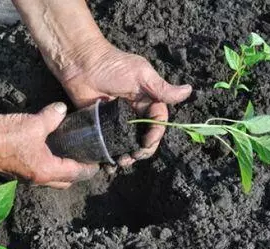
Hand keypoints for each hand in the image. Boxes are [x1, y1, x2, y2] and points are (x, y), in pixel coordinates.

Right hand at [0, 103, 99, 188]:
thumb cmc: (6, 135)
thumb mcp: (34, 123)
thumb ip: (53, 116)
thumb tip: (62, 110)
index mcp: (46, 170)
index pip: (76, 173)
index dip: (89, 167)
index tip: (98, 161)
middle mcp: (37, 179)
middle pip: (65, 182)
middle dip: (76, 173)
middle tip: (84, 158)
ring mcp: (25, 178)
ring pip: (50, 179)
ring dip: (60, 171)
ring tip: (67, 154)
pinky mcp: (15, 172)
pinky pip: (37, 173)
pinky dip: (46, 166)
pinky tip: (46, 151)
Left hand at [59, 39, 192, 166]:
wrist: (81, 64)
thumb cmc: (112, 65)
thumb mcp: (141, 75)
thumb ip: (162, 88)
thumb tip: (188, 91)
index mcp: (147, 100)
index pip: (157, 122)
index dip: (155, 134)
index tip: (148, 142)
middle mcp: (133, 112)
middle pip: (143, 136)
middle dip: (142, 149)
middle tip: (135, 156)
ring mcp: (116, 120)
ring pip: (127, 143)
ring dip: (128, 155)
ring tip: (122, 162)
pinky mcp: (100, 125)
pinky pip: (108, 143)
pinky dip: (110, 155)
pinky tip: (109, 163)